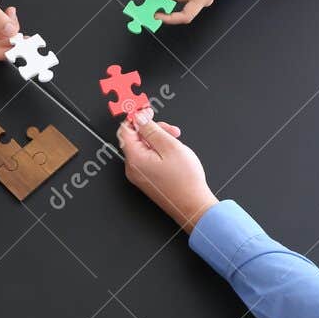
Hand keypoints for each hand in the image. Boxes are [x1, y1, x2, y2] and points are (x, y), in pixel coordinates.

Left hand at [117, 116, 218, 231]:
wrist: (193, 206)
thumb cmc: (185, 182)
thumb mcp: (170, 147)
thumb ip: (152, 129)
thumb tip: (139, 117)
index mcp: (135, 158)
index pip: (125, 130)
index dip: (136, 118)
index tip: (147, 111)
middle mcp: (133, 168)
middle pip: (135, 138)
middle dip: (153, 129)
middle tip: (171, 131)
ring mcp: (139, 175)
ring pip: (143, 147)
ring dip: (159, 139)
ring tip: (176, 142)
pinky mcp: (147, 179)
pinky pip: (148, 158)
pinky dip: (159, 151)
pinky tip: (173, 153)